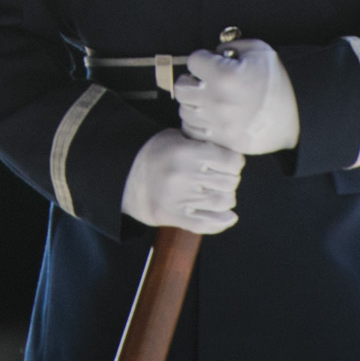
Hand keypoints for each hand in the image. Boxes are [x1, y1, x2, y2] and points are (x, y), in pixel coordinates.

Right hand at [122, 131, 243, 234]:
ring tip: (221, 194)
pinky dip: (222, 222)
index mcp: (184, 151)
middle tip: (224, 178)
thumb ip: (203, 143)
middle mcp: (181, 175)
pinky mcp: (172, 216)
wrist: (124, 178)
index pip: (230, 161)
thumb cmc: (156, 154)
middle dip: (231, 180)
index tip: (231, 163)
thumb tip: (233, 155)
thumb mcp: (176, 137)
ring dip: (227, 199)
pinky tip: (229, 216)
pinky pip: (206, 223)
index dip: (235, 162)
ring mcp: (177, 198)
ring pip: (221, 203)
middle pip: (228, 182)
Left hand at [173, 42, 300, 153]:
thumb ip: (231, 46)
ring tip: (208, 100)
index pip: (193, 61)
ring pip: (185, 111)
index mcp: (226, 76)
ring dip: (193, 103)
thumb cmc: (278, 81)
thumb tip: (212, 54)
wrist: (299, 114)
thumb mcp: (259, 51)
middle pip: (182, 88)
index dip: (203, 58)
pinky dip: (197, 124)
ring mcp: (220, 124)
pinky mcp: (223, 140)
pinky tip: (209, 117)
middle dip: (192, 80)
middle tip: (205, 81)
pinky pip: (194, 132)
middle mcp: (219, 102)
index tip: (212, 62)